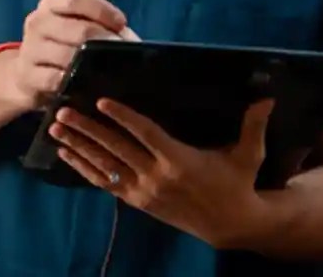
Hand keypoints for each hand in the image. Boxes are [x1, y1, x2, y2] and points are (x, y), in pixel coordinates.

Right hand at [2, 0, 139, 111]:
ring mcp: (30, 49)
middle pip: (76, 28)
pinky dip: (72, 82)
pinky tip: (84, 85)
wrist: (28, 75)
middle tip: (119, 53)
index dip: (101, 10)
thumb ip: (105, 29)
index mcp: (50, 4)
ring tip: (106, 71)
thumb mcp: (80, 29)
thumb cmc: (64, 46)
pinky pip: (54, 79)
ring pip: (66, 55)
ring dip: (90, 64)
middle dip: (103, 41)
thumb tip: (132, 42)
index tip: (121, 23)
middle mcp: (37, 22)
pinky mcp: (27, 76)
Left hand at [50, 98, 274, 248]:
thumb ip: (253, 125)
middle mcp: (158, 176)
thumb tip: (267, 96)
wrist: (231, 226)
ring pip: (105, 165)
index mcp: (181, 160)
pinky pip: (105, 183)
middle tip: (63, 111)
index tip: (102, 101)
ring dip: (79, 146)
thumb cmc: (239, 183)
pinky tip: (65, 154)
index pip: (146, 134)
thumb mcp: (249, 155)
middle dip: (88, 129)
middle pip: (116, 148)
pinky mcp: (137, 201)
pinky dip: (84, 168)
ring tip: (56, 128)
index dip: (123, 117)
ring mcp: (144, 191)